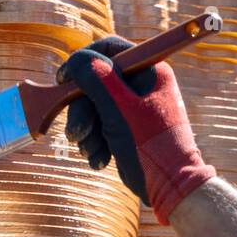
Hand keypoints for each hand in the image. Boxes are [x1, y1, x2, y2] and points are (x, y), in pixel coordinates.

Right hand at [57, 36, 214, 225]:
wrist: (173, 188)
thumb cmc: (151, 147)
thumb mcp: (119, 110)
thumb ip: (97, 80)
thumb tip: (77, 60)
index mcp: (149, 71)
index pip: (110, 48)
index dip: (82, 60)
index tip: (63, 79)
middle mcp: (143, 84)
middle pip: (97, 81)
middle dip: (82, 109)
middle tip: (76, 132)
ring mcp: (136, 107)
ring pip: (96, 105)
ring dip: (87, 129)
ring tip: (91, 151)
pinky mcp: (130, 128)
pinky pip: (102, 125)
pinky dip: (96, 141)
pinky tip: (100, 159)